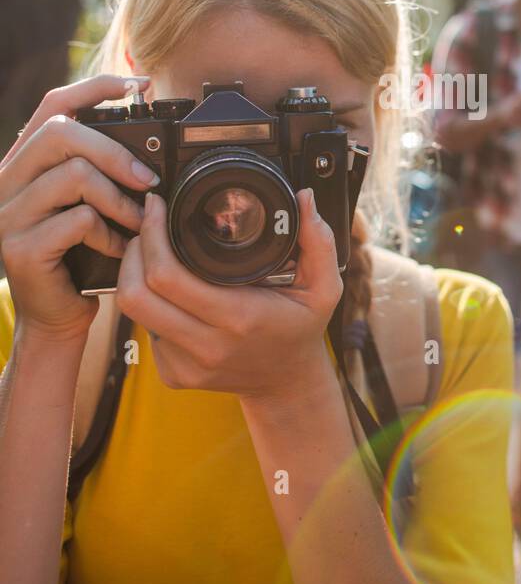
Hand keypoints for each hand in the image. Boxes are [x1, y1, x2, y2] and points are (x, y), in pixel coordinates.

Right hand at [0, 75, 157, 347]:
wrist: (56, 319)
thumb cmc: (80, 260)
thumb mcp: (89, 206)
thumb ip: (100, 172)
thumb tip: (148, 148)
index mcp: (24, 163)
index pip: (52, 104)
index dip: (95, 86)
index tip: (138, 85)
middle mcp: (6, 181)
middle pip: (60, 132)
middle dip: (115, 151)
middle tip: (149, 179)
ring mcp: (8, 215)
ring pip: (73, 175)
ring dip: (119, 199)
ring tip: (138, 221)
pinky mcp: (20, 248)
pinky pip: (76, 221)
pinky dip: (108, 233)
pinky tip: (117, 249)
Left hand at [115, 187, 342, 405]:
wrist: (288, 384)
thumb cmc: (301, 329)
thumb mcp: (324, 287)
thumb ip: (318, 241)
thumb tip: (304, 198)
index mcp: (239, 318)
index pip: (168, 277)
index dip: (152, 237)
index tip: (156, 208)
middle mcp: (207, 346)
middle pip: (136, 296)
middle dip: (133, 253)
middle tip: (146, 228)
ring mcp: (185, 365)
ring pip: (134, 313)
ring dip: (134, 277)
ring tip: (151, 253)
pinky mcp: (173, 375)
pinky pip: (145, 331)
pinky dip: (151, 305)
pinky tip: (170, 294)